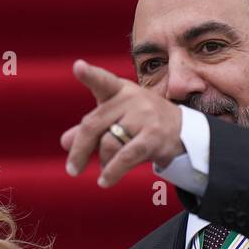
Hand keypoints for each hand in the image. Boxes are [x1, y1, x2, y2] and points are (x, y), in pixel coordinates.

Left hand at [60, 59, 184, 186]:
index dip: (90, 75)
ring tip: (106, 169)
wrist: (184, 131)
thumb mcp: (116, 120)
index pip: (103, 81)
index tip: (78, 67)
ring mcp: (144, 116)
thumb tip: (64, 141)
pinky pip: (125, 156)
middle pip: (93, 125)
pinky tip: (104, 181)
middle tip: (72, 170)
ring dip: (103, 161)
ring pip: (108, 143)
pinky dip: (112, 171)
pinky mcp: (153, 136)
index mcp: (119, 90)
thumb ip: (91, 129)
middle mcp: (131, 99)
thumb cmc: (142, 123)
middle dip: (80, 149)